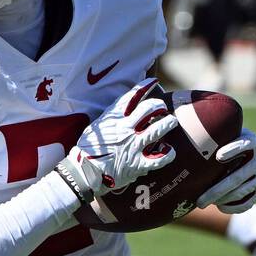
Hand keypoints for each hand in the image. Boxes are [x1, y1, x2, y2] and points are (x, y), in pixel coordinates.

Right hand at [56, 83, 178, 200]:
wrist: (84, 172)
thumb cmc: (87, 150)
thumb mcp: (97, 127)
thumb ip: (110, 118)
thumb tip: (121, 111)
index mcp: (114, 119)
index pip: (132, 97)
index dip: (145, 87)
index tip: (153, 82)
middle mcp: (126, 129)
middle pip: (150, 109)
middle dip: (159, 106)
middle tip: (162, 109)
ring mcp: (134, 145)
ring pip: (158, 129)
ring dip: (168, 123)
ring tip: (171, 122)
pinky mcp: (138, 163)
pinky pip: (159, 158)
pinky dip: (167, 154)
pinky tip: (169, 151)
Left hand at [196, 129, 255, 211]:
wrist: (254, 156)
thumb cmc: (231, 142)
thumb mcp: (229, 132)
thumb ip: (215, 130)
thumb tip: (182, 119)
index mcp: (254, 142)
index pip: (245, 144)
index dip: (233, 149)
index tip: (219, 155)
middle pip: (237, 177)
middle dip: (216, 190)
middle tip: (199, 200)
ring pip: (240, 192)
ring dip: (221, 199)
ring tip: (204, 202)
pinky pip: (246, 203)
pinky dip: (232, 207)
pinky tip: (219, 207)